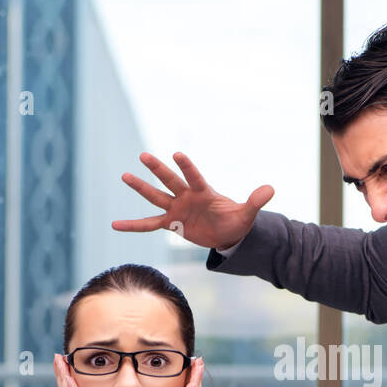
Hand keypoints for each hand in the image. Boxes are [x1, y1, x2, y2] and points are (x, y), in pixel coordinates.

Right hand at [112, 152, 273, 249]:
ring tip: (125, 175)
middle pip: (170, 181)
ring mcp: (176, 208)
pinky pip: (148, 224)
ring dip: (141, 187)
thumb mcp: (247, 214)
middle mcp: (187, 197)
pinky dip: (133, 225)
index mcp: (204, 192)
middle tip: (143, 155)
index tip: (177, 154)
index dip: (187, 167)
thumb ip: (255, 201)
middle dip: (158, 170)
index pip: (194, 177)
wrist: (226, 233)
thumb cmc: (236, 221)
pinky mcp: (170, 223)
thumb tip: (271, 189)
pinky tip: (115, 225)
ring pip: (156, 197)